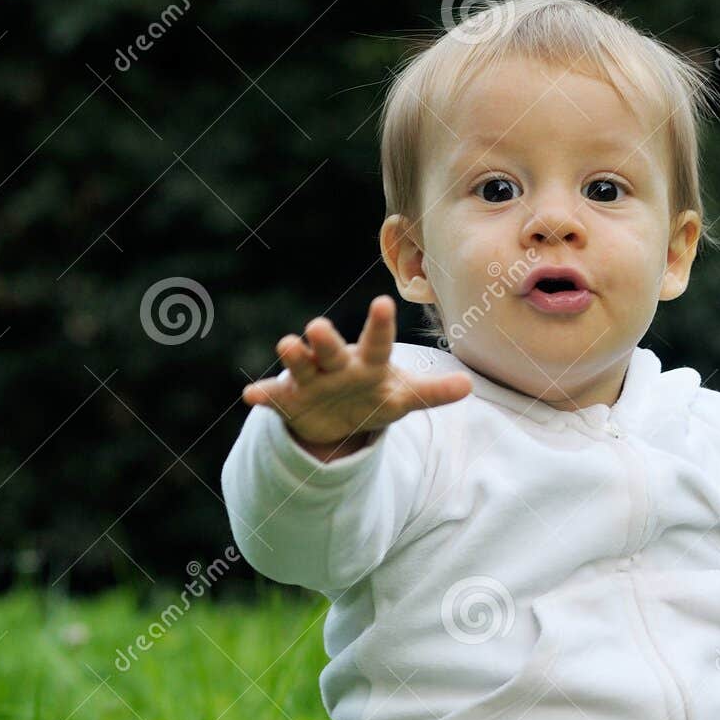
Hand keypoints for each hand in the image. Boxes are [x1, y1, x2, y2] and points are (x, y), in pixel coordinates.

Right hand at [240, 295, 471, 451]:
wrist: (339, 417)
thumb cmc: (375, 395)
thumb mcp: (404, 397)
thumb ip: (433, 393)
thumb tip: (469, 386)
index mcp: (369, 362)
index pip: (378, 342)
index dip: (381, 325)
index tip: (382, 302)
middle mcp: (337, 364)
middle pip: (332, 349)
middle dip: (325, 339)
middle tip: (319, 327)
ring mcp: (311, 380)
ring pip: (300, 364)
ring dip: (293, 356)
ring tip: (287, 345)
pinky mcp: (290, 400)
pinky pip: (275, 397)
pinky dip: (264, 396)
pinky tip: (251, 396)